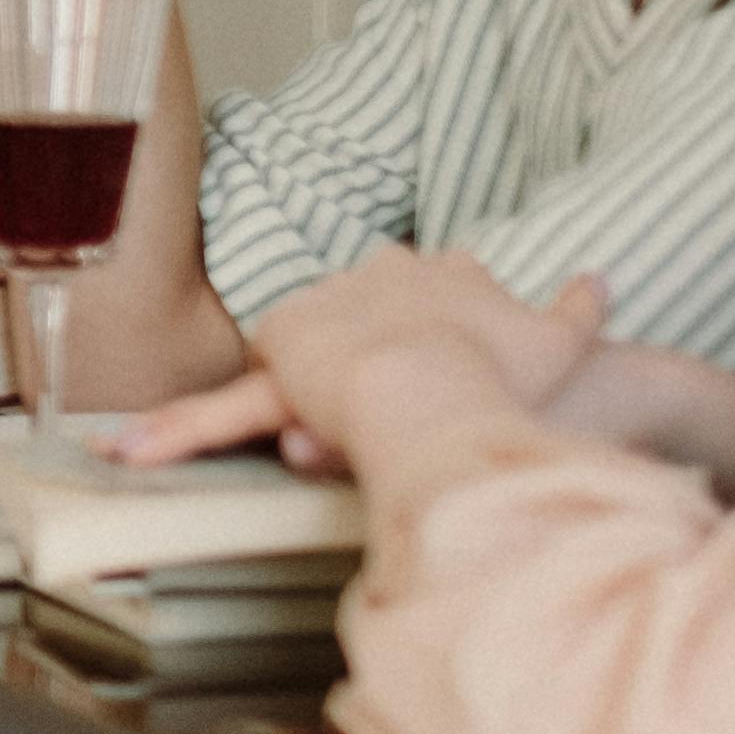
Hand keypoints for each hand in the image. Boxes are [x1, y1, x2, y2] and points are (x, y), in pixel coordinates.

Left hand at [119, 252, 601, 472]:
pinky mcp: (286, 364)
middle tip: (218, 421)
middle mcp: (361, 288)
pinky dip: (181, 432)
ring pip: (252, 380)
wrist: (467, 366)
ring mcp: (317, 325)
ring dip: (196, 418)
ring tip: (135, 450)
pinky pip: (223, 410)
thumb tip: (599, 279)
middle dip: (285, 373)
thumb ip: (575, 311)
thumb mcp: (557, 340)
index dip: (368, 336)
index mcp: (424, 278)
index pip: (389, 306)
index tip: (353, 359)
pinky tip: (135, 456)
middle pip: (315, 339)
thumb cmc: (514, 366)